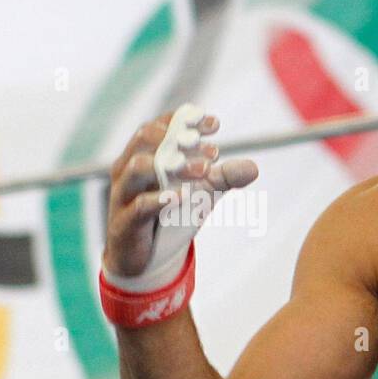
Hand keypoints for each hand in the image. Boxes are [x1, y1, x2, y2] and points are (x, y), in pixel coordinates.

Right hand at [103, 108, 257, 284]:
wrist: (143, 259)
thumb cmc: (167, 215)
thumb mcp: (198, 193)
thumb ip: (223, 178)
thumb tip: (254, 168)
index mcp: (144, 154)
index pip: (161, 124)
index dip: (186, 119)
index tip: (215, 124)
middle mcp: (129, 168)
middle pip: (146, 137)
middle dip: (179, 138)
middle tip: (213, 151)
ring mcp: (123, 194)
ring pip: (138, 167)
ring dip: (174, 165)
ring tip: (204, 171)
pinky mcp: (125, 222)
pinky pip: (138, 206)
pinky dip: (159, 199)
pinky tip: (181, 197)